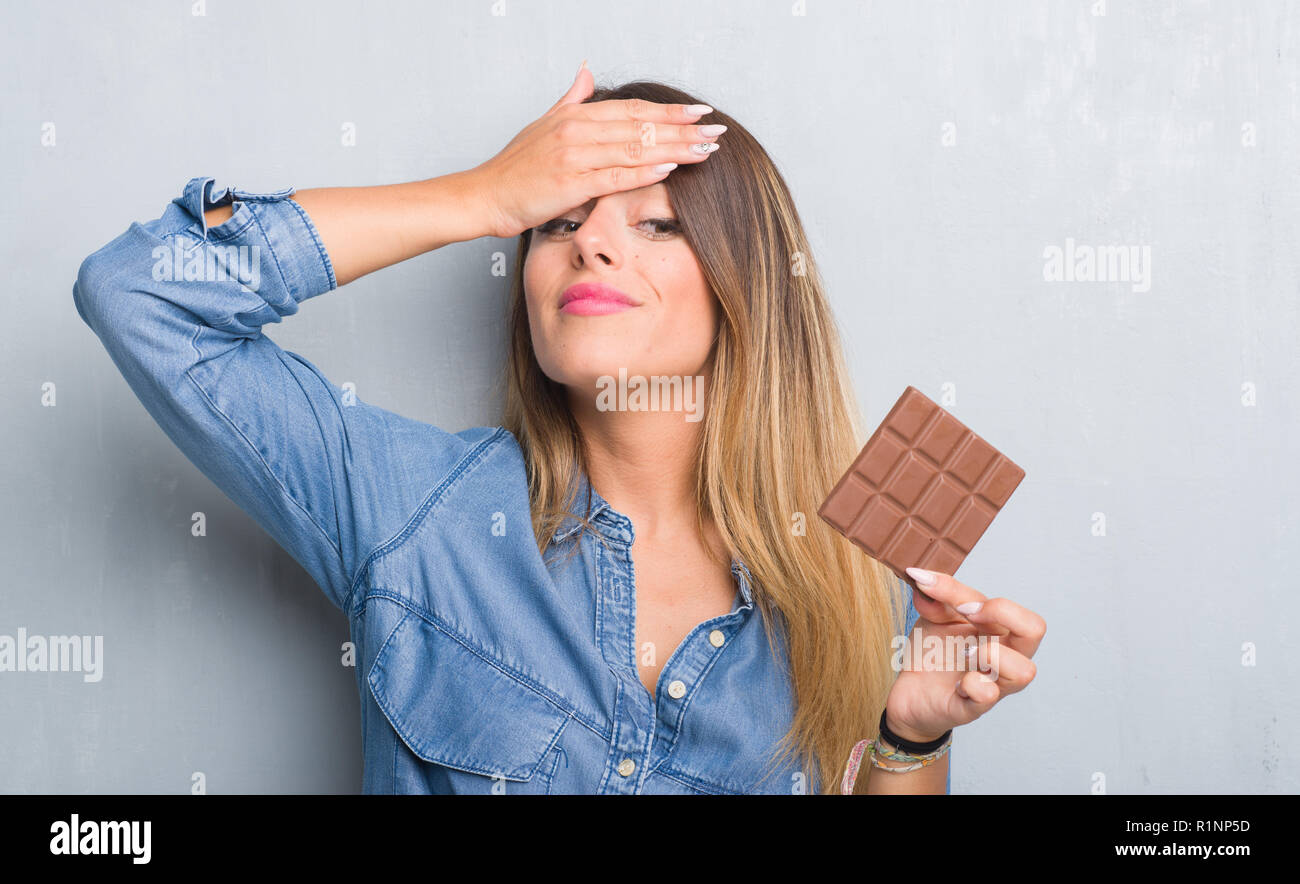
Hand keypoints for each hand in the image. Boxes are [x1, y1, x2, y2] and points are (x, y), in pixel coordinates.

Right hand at [467, 62, 723, 238]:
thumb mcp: (543, 123)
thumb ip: (571, 98)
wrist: (485, 195)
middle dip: (683, 128)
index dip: (669, 110)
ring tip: (705, 150)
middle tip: (716, 131)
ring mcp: (574, 155)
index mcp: (575, 115)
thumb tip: (587, 71)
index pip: (633, 110)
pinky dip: (645, 170)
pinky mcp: (570, 183)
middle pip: (641, 126)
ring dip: (674, 148)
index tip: (699, 112)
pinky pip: (615, 175)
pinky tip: (670, 168)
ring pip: (635, 148)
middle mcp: (577, 130)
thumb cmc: (515, 167)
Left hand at [882, 567, 1045, 743]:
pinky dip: (975, 686)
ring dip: (992, 654)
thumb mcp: (934, 617)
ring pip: (1024, 670)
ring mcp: (992, 684)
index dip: (982, 596)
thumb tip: (923, 577)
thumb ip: (936, 597)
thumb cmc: (933, 653)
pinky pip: (987, 698)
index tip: (946, 596)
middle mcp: (1004, 658)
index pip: (1010, 608)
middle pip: (1035, 629)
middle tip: (967, 614)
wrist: (909, 691)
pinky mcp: (970, 707)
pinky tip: (959, 682)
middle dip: (1003, 612)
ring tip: (965, 654)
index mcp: (998, 632)